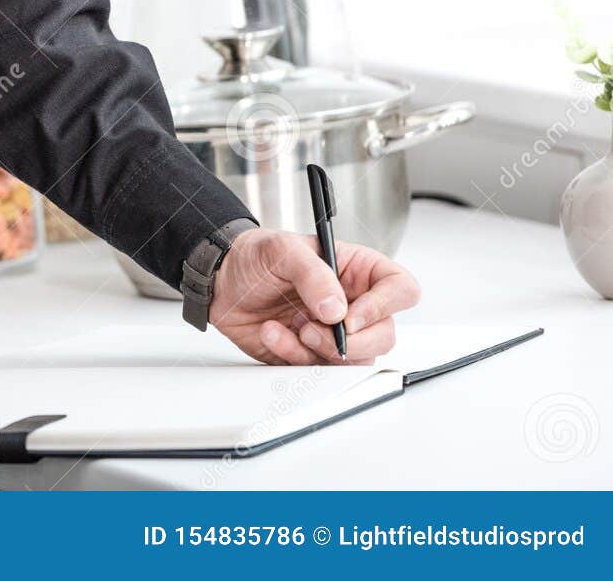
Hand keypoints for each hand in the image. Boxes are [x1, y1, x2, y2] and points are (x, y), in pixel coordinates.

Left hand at [209, 228, 420, 365]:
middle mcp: (352, 303)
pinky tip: (272, 332)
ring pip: (356, 360)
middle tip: (314, 328)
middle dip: (351, 341)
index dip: (384, 307)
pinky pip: (317, 369)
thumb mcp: (281, 250)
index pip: (400, 289)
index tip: (349, 316)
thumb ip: (312, 274)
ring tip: (293, 328)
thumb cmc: (253, 257)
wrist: (219, 280)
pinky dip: (292, 355)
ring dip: (320, 350)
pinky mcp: (310, 353)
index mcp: (356, 271)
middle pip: (384, 335)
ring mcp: (333, 332)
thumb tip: (337, 309)